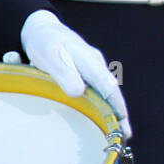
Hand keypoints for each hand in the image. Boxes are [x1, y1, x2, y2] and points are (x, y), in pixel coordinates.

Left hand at [17, 10, 131, 138]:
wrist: (38, 29)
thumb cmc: (45, 42)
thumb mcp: (51, 55)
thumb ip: (65, 73)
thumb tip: (78, 93)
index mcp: (91, 62)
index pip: (109, 87)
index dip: (117, 107)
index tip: (123, 125)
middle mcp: (95, 67)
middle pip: (111, 93)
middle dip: (118, 113)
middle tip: (125, 135)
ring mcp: (89, 71)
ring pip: (103, 93)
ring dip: (108, 111)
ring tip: (113, 130)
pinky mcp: (81, 76)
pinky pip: (92, 92)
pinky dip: (96, 105)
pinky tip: (96, 117)